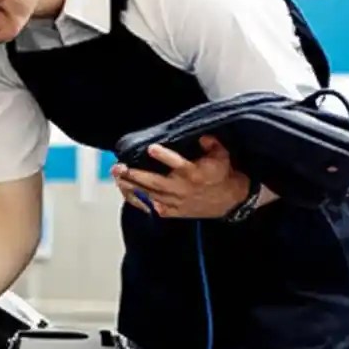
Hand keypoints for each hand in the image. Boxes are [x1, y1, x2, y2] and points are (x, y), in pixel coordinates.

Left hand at [110, 136, 248, 218]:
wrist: (231, 200)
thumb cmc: (222, 174)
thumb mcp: (222, 155)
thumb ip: (211, 144)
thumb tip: (202, 136)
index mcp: (193, 172)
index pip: (177, 163)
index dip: (164, 156)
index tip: (151, 148)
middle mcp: (183, 188)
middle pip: (155, 182)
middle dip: (135, 175)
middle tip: (119, 167)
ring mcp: (177, 201)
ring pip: (151, 194)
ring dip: (132, 186)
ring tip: (118, 178)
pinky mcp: (176, 211)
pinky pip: (155, 208)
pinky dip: (142, 202)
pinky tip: (129, 194)